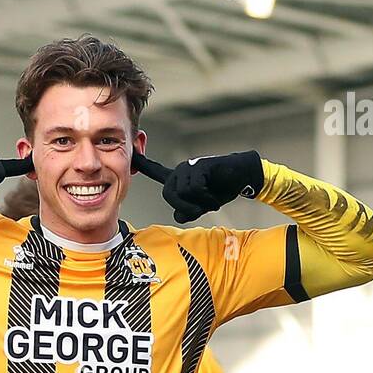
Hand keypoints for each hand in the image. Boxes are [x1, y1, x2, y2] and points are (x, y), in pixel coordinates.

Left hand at [132, 149, 263, 222]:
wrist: (241, 177)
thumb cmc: (221, 189)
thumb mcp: (201, 206)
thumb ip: (188, 211)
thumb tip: (178, 215)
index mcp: (179, 178)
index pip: (157, 172)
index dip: (144, 165)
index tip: (132, 157)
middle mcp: (181, 170)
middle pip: (169, 195)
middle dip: (186, 207)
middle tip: (203, 207)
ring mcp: (189, 166)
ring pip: (182, 194)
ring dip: (200, 204)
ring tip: (212, 199)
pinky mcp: (199, 166)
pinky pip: (194, 190)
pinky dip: (206, 199)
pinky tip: (215, 197)